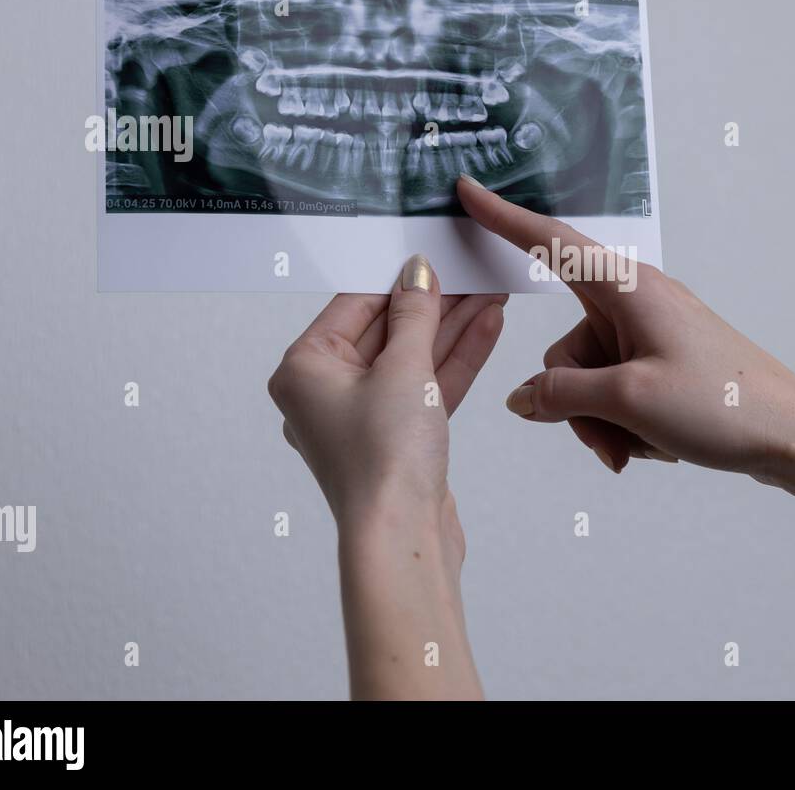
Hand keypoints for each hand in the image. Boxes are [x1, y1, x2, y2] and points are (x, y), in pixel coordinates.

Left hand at [267, 254, 505, 544]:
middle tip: (470, 273)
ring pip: (413, 358)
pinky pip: (426, 386)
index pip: (355, 305)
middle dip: (434, 303)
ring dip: (452, 328)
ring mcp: (365, 418)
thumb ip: (414, 314)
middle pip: (387, 330)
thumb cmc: (383, 463)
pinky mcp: (398, 439)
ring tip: (489, 294)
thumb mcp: (404, 368)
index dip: (399, 278)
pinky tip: (485, 328)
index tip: (432, 258)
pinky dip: (454, 360)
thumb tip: (418, 275)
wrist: (403, 537)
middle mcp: (327, 393)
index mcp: (304, 370)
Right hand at [456, 176, 794, 479]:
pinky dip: (625, 422)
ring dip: (602, 421)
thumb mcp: (627, 402)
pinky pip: (618, 390)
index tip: (467, 192)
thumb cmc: (726, 405)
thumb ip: (561, 394)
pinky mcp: (666, 363)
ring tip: (641, 446)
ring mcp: (654, 334)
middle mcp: (639, 303)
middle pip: (567, 347)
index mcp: (629, 290)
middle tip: (609, 441)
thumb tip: (524, 397)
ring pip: (590, 378)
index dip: (503, 218)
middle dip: (574, 401)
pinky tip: (657, 444)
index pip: (550, 243)